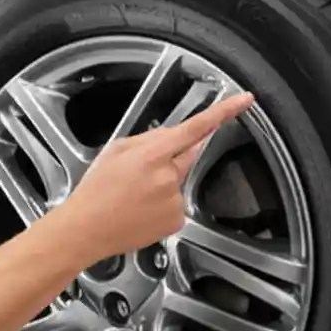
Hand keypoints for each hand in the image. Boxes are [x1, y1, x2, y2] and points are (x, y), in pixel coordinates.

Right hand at [51, 92, 255, 260]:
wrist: (86, 230)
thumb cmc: (94, 191)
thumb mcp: (113, 151)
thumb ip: (147, 139)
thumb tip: (169, 135)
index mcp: (151, 155)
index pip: (195, 128)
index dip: (223, 112)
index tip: (244, 100)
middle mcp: (168, 177)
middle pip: (186, 154)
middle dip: (171, 157)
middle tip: (140, 172)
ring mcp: (175, 200)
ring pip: (178, 181)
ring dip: (162, 184)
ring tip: (133, 196)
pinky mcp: (177, 220)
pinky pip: (176, 204)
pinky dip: (161, 205)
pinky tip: (140, 210)